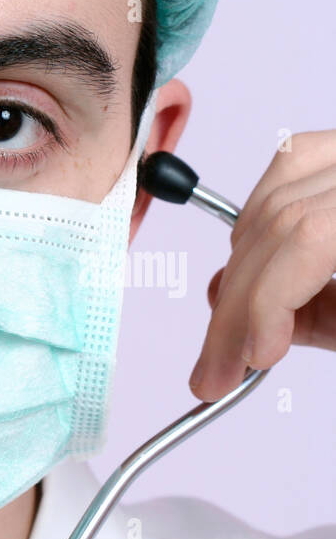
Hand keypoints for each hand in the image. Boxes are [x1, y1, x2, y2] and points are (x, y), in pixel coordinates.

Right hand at [190, 131, 335, 400]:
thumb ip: (329, 322)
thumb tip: (254, 338)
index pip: (306, 238)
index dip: (264, 304)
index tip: (250, 360)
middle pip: (277, 223)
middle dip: (237, 308)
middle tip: (215, 371)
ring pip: (271, 197)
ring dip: (240, 270)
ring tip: (235, 328)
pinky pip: (287, 167)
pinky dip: (256, 219)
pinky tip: (253, 264)